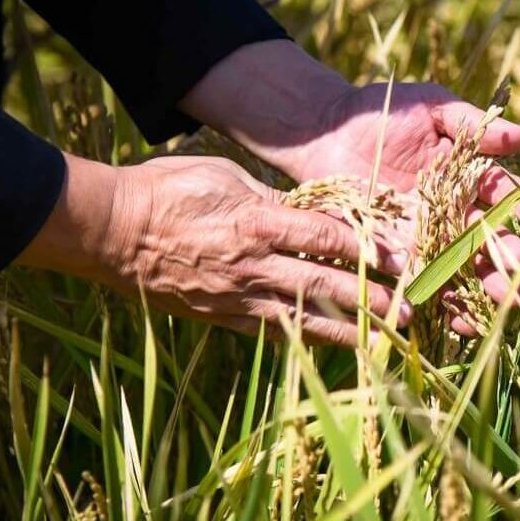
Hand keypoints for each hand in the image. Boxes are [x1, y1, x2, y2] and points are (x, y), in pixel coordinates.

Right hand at [19, 154, 409, 345]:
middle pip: (324, 286)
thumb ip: (271, 197)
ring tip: (383, 339)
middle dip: (371, 301)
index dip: (366, 250)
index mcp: (255, 222)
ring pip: (303, 318)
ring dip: (347, 330)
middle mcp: (252, 265)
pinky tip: (330, 345)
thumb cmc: (167, 189)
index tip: (398, 259)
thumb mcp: (225, 175)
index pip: (325, 238)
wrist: (111, 230)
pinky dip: (303, 338)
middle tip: (408, 312)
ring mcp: (235, 296)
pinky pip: (270, 330)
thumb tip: (308, 212)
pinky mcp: (220, 316)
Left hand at [181, 41, 519, 334]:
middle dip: (509, 255)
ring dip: (484, 286)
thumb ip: (472, 122)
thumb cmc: (380, 110)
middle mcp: (452, 210)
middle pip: (489, 238)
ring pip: (463, 266)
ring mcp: (426, 235)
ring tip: (504, 303)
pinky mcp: (397, 254)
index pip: (502, 194)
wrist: (326, 131)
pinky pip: (425, 281)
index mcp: (467, 176)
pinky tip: (463, 320)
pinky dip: (445, 303)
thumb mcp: (431, 106)